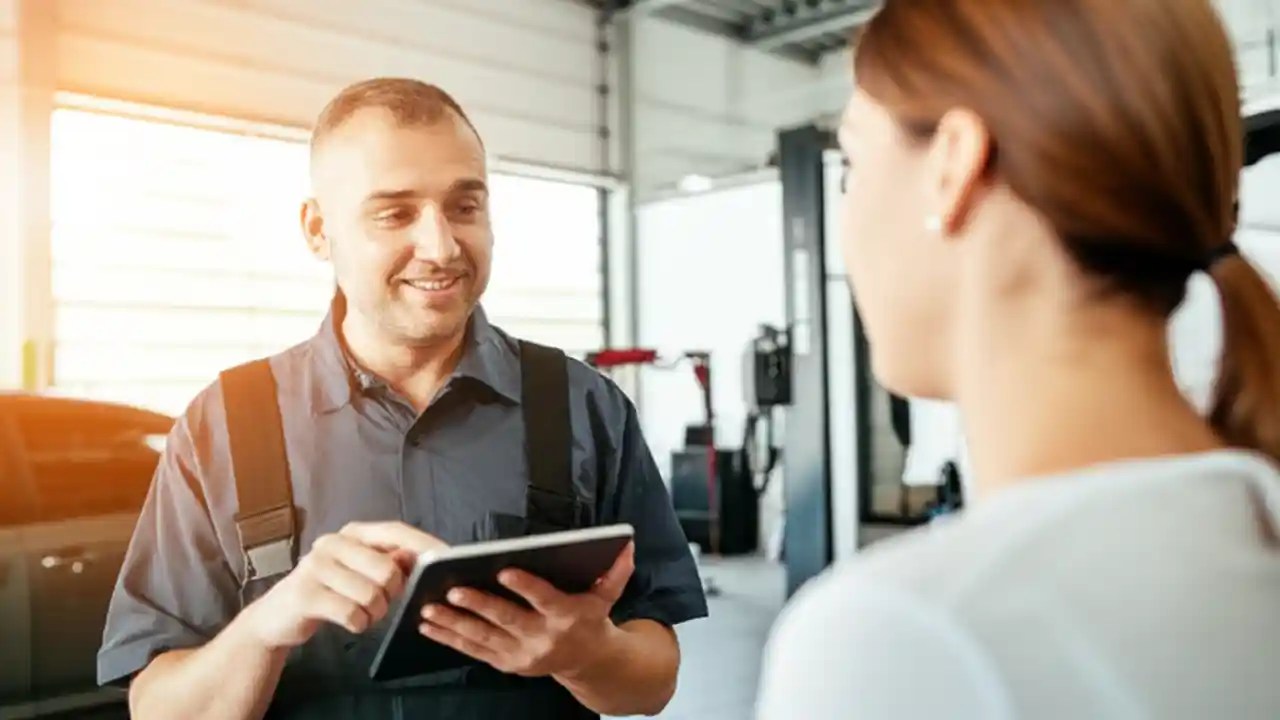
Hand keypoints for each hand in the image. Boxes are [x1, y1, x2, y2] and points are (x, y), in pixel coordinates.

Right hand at [240, 521, 445, 650]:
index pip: (397, 531)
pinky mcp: (306, 595)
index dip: (424, 545)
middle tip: (381, 601)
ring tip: (363, 612)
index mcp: (353, 533)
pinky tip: (349, 621)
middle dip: (393, 594)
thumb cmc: (332, 592)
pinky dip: (359, 625)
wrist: (278, 617)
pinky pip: (352, 614)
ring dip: (375, 613)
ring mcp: (316, 566)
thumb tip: (428, 558)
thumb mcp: (361, 572)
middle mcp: (334, 543)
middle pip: (388, 569)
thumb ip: (392, 561)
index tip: (450, 559)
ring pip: (372, 595)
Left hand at [419, 541, 635, 678]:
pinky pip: (473, 651)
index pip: (544, 599)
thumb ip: (615, 571)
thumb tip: (626, 544)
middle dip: (479, 604)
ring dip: (454, 623)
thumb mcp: (607, 596)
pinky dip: (449, 638)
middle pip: (507, 619)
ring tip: (429, 608)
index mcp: (566, 616)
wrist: (589, 662)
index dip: (525, 586)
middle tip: (454, 588)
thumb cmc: (592, 619)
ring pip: (483, 637)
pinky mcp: (506, 663)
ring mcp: (522, 654)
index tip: (504, 570)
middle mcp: (542, 638)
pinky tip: (428, 625)